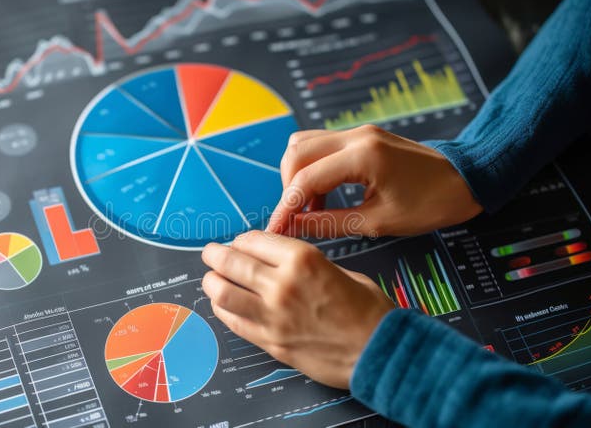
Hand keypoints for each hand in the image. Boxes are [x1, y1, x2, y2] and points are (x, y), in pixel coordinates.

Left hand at [201, 231, 393, 388]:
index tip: (239, 242)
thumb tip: (277, 260)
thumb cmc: (368, 310)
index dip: (242, 240)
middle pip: (230, 263)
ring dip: (212, 282)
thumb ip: (303, 263)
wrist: (380, 351)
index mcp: (302, 259)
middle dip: (215, 255)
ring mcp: (273, 316)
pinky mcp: (270, 342)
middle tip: (210, 253)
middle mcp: (282, 285)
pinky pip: (233, 322)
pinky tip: (222, 305)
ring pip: (222, 293)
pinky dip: (222, 311)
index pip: (254, 240)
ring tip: (211, 279)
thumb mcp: (339, 268)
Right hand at [266, 125, 482, 237]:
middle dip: (287, 187)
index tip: (275, 230)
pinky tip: (324, 197)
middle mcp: (356, 136)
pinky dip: (314, 169)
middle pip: (296, 152)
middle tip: (294, 218)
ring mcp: (359, 132)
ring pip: (305, 143)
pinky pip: (323, 146)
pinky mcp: (362, 136)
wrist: (468, 178)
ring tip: (310, 208)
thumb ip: (331, 222)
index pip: (305, 178)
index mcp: (362, 156)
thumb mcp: (380, 222)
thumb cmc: (432, 203)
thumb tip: (294, 228)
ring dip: (298, 175)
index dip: (285, 207)